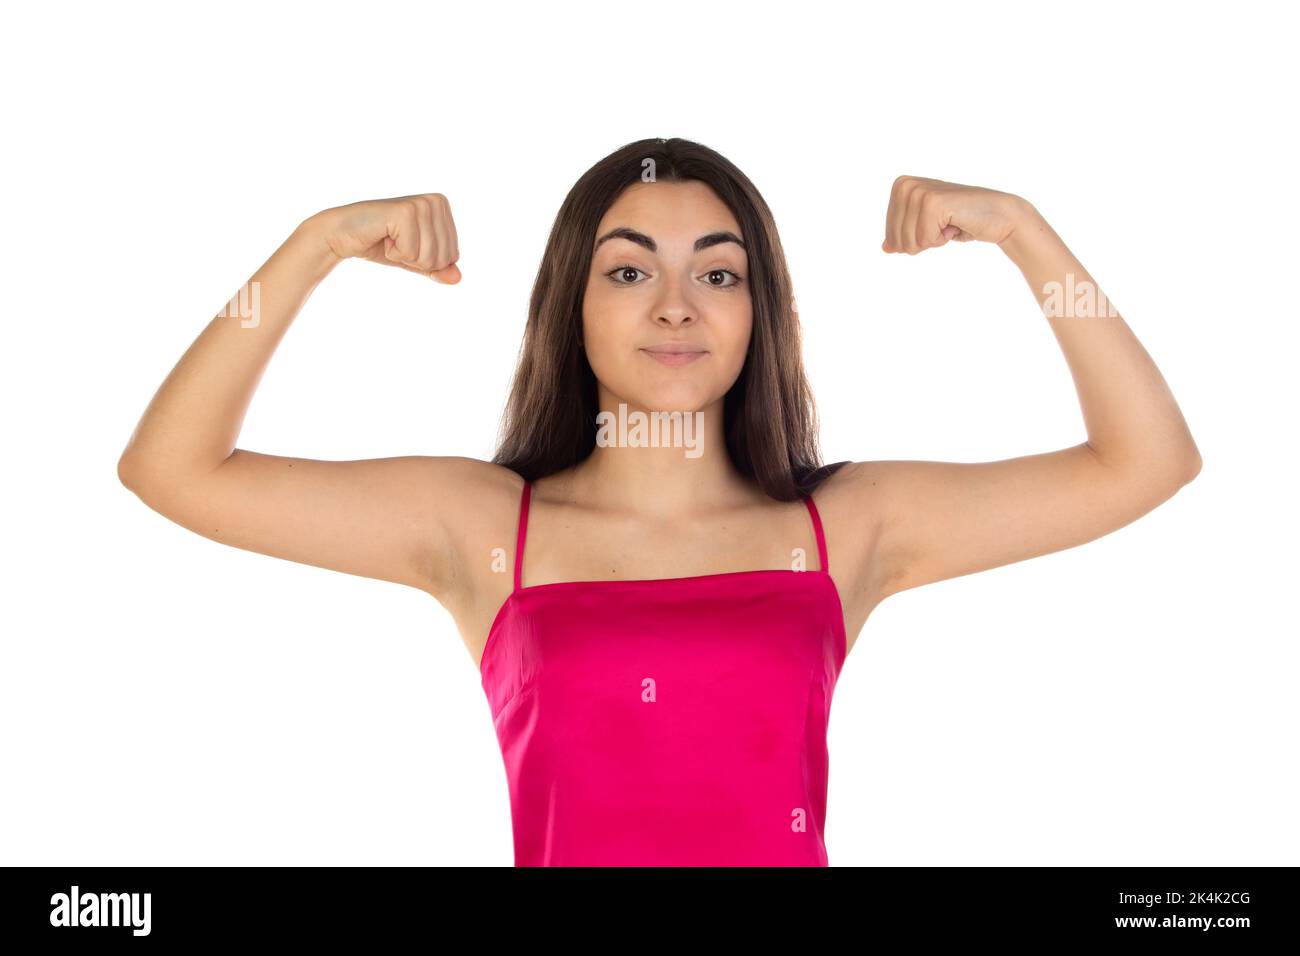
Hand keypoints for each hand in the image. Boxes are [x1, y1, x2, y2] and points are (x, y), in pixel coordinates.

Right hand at [311, 194, 460, 281]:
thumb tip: (457, 279)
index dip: (426, 261)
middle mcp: (436, 201)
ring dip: (405, 256)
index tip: (406, 243)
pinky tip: (383, 236)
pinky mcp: (404, 212)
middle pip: (443, 258)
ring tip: (389, 238)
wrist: (344, 235)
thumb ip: (438, 268)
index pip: (452, 256)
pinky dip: (395, 253)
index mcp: (443, 207)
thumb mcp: (415, 260)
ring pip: (429, 257)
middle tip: (396, 242)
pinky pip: (412, 253)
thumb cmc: (381, 244)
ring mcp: (421, 204)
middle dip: (416, 260)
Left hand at [881, 176, 1029, 253]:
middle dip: (922, 242)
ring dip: (933, 241)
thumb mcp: (926, 229)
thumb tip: (885, 249)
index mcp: (900, 186)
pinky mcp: (933, 202)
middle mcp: (905, 185)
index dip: (914, 241)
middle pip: (896, 240)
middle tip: (944, 225)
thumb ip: (903, 235)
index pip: (890, 236)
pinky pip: (924, 240)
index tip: (935, 224)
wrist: (998, 216)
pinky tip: (955, 224)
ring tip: (950, 223)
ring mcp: (918, 192)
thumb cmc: (962, 221)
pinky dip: (941, 239)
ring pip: (909, 242)